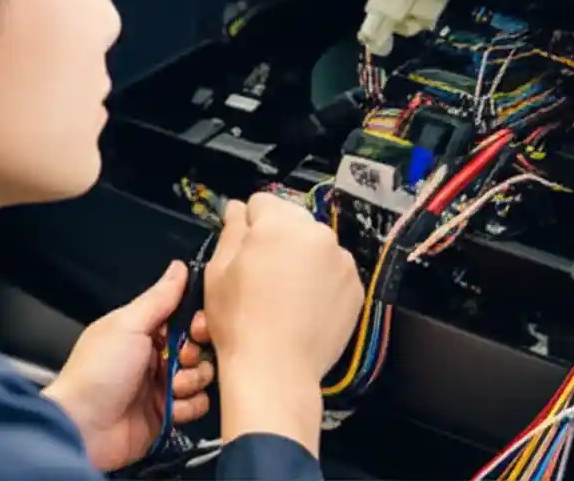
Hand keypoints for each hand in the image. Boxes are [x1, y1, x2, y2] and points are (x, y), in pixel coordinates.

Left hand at [43, 261, 214, 470]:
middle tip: (181, 360)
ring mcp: (161, 387)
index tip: (196, 327)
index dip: (196, 321)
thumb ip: (159, 298)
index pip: (182, 317)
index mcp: (141, 330)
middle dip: (195, 353)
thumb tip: (178, 267)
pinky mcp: (168, 415)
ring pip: (200, 376)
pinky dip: (189, 407)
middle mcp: (153, 356)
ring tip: (172, 388)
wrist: (84, 428)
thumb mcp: (127, 325)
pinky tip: (171, 409)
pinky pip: (197, 405)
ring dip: (192, 381)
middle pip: (197, 346)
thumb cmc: (99, 371)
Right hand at [205, 193, 364, 456]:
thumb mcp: (218, 271)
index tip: (242, 250)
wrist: (275, 370)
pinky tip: (303, 305)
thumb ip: (231, 230)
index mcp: (279, 223)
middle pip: (292, 219)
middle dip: (276, 237)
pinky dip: (320, 280)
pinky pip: (333, 270)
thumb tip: (237, 208)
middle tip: (262, 273)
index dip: (246, 225)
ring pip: (314, 245)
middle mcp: (317, 234)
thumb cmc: (239, 321)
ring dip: (300, 257)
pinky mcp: (356, 286)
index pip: (260, 202)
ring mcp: (341, 260)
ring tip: (283, 293)